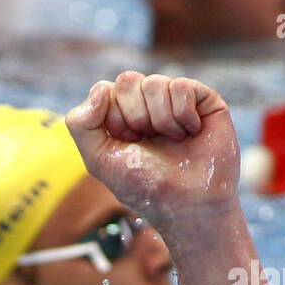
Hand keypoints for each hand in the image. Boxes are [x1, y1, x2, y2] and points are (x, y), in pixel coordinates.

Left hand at [65, 72, 238, 229]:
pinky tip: (190, 133)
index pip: (105, 90)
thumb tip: (101, 88)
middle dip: (135, 117)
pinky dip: (182, 115)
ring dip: (160, 120)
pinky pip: (183, 86)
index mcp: (119, 115)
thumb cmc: (143, 186)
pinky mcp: (203, 100)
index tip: (126, 143)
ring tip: (172, 141)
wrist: (186, 203)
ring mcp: (174, 99)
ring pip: (155, 83)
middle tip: (148, 141)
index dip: (113, 118)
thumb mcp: (99, 160)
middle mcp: (146, 103)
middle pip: (128, 80)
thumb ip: (81, 125)